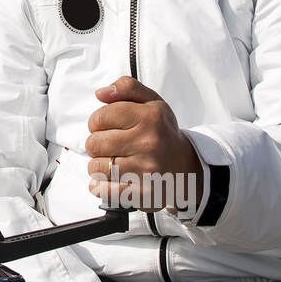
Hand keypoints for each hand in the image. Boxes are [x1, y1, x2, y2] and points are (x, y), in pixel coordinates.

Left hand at [84, 76, 204, 212]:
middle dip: (97, 144)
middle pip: (94, 143)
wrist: (186, 166)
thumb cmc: (161, 132)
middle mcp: (149, 143)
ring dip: (99, 165)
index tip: (107, 126)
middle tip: (111, 145)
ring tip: (113, 161)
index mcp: (150, 117)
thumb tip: (101, 93)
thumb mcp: (151, 102)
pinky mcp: (143, 194)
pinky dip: (100, 186)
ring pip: (96, 167)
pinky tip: (107, 180)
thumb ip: (127, 88)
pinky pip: (105, 190)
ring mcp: (147, 170)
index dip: (97, 122)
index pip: (99, 118)